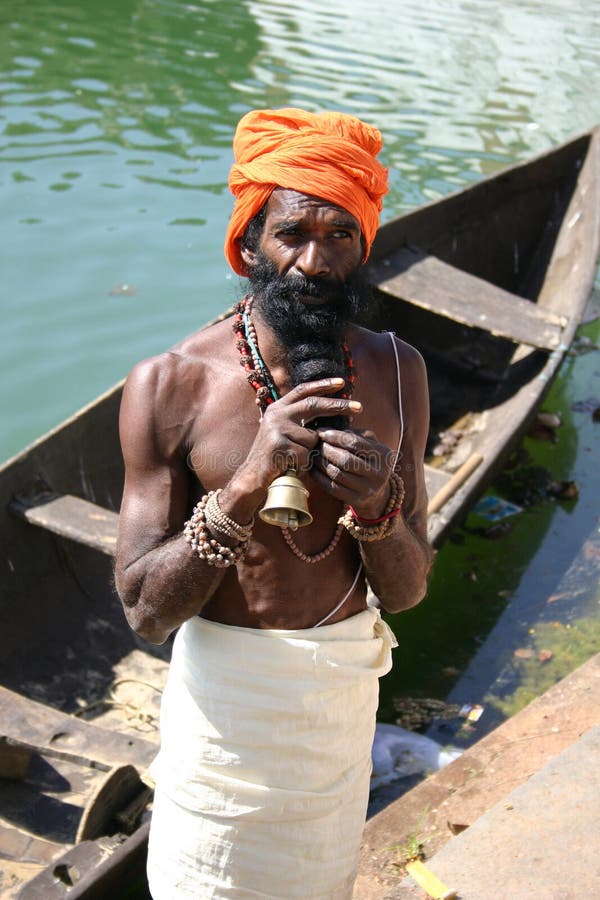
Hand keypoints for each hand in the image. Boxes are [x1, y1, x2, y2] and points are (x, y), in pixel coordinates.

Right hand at [236, 378, 362, 496]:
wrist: (252, 476)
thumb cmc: (276, 456)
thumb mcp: (285, 432)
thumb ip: (301, 420)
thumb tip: (330, 409)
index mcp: (279, 408)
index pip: (303, 390)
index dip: (323, 385)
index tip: (342, 382)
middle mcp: (277, 414)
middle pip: (314, 405)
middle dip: (338, 406)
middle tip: (359, 407)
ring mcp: (277, 428)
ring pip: (312, 437)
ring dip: (310, 452)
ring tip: (293, 459)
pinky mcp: (279, 444)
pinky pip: (306, 454)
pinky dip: (303, 463)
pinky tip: (289, 466)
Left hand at [312, 427, 394, 516]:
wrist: (377, 492)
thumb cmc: (368, 461)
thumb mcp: (369, 444)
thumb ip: (354, 434)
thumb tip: (327, 428)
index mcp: (383, 454)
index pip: (354, 442)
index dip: (334, 436)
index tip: (320, 432)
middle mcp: (378, 473)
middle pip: (345, 459)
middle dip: (326, 450)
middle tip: (315, 445)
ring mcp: (368, 489)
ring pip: (337, 474)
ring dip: (320, 463)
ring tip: (313, 455)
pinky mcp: (356, 500)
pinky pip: (332, 487)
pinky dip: (319, 477)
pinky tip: (313, 469)